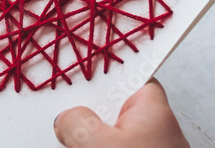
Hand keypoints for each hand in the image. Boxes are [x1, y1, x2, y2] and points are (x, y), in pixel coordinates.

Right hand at [54, 78, 188, 147]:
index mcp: (152, 109)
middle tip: (60, 116)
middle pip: (114, 111)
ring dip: (88, 141)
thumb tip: (68, 119)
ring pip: (110, 139)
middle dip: (86, 114)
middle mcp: (154, 131)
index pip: (130, 77)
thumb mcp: (96, 144)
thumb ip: (77, 123)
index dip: (103, 75)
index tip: (75, 74)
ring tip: (63, 140)